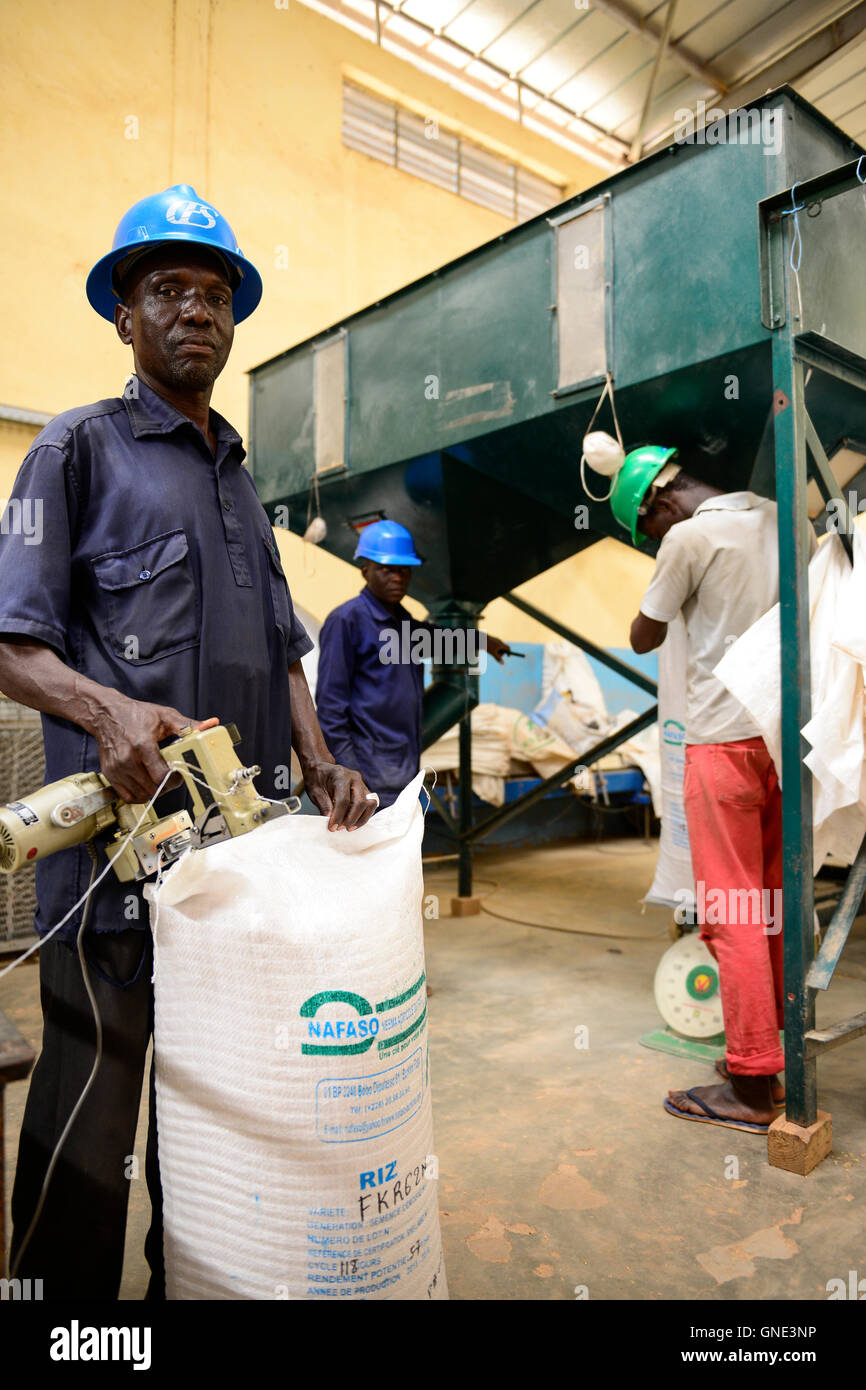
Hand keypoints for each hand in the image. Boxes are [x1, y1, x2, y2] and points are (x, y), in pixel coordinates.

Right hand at [95, 695, 217, 803]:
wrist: (106, 714)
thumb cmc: (135, 714)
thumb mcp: (164, 716)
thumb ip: (188, 725)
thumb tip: (210, 725)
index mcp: (143, 745)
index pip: (161, 776)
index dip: (174, 780)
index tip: (179, 774)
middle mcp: (128, 759)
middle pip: (153, 788)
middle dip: (167, 786)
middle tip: (171, 777)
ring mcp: (117, 769)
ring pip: (142, 795)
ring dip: (155, 791)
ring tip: (159, 779)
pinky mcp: (110, 774)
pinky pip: (128, 796)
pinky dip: (140, 795)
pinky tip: (146, 785)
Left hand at [302, 759, 376, 830]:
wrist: (321, 769)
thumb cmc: (316, 778)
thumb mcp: (314, 791)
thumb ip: (324, 806)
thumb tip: (332, 822)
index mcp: (340, 776)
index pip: (344, 799)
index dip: (338, 816)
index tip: (332, 827)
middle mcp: (354, 778)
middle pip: (360, 802)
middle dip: (351, 819)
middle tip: (339, 828)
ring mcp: (362, 784)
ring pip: (370, 804)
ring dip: (361, 819)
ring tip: (348, 828)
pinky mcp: (365, 791)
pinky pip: (370, 805)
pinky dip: (363, 816)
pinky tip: (353, 823)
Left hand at [485, 635, 511, 664]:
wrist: (481, 638)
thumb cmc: (488, 646)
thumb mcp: (493, 653)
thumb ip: (498, 658)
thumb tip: (503, 663)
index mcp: (501, 644)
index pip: (508, 648)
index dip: (509, 652)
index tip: (507, 656)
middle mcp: (500, 641)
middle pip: (504, 648)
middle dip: (501, 653)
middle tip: (496, 655)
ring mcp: (497, 640)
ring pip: (500, 647)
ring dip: (498, 650)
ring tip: (492, 652)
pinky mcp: (494, 639)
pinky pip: (496, 644)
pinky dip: (495, 648)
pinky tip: (490, 648)